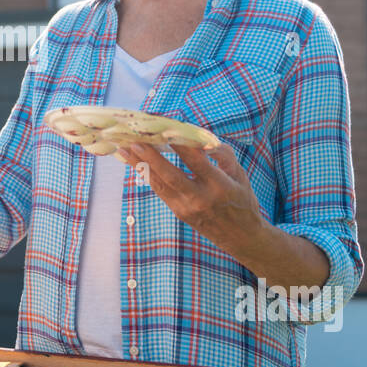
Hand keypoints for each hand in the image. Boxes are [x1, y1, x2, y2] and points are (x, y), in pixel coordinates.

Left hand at [115, 141, 266, 254]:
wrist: (240, 236)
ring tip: (124, 149)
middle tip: (134, 141)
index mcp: (220, 186)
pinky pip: (160, 191)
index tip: (166, 130)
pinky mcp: (178, 212)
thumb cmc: (242, 199)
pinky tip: (135, 163)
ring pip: (160, 184)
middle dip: (151, 158)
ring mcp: (187, 208)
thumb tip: (200, 137)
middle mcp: (201, 198)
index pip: (197, 163)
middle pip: (171, 176)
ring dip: (140, 166)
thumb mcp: (240, 174)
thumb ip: (222, 154)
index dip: (181, 146)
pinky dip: (147, 175)